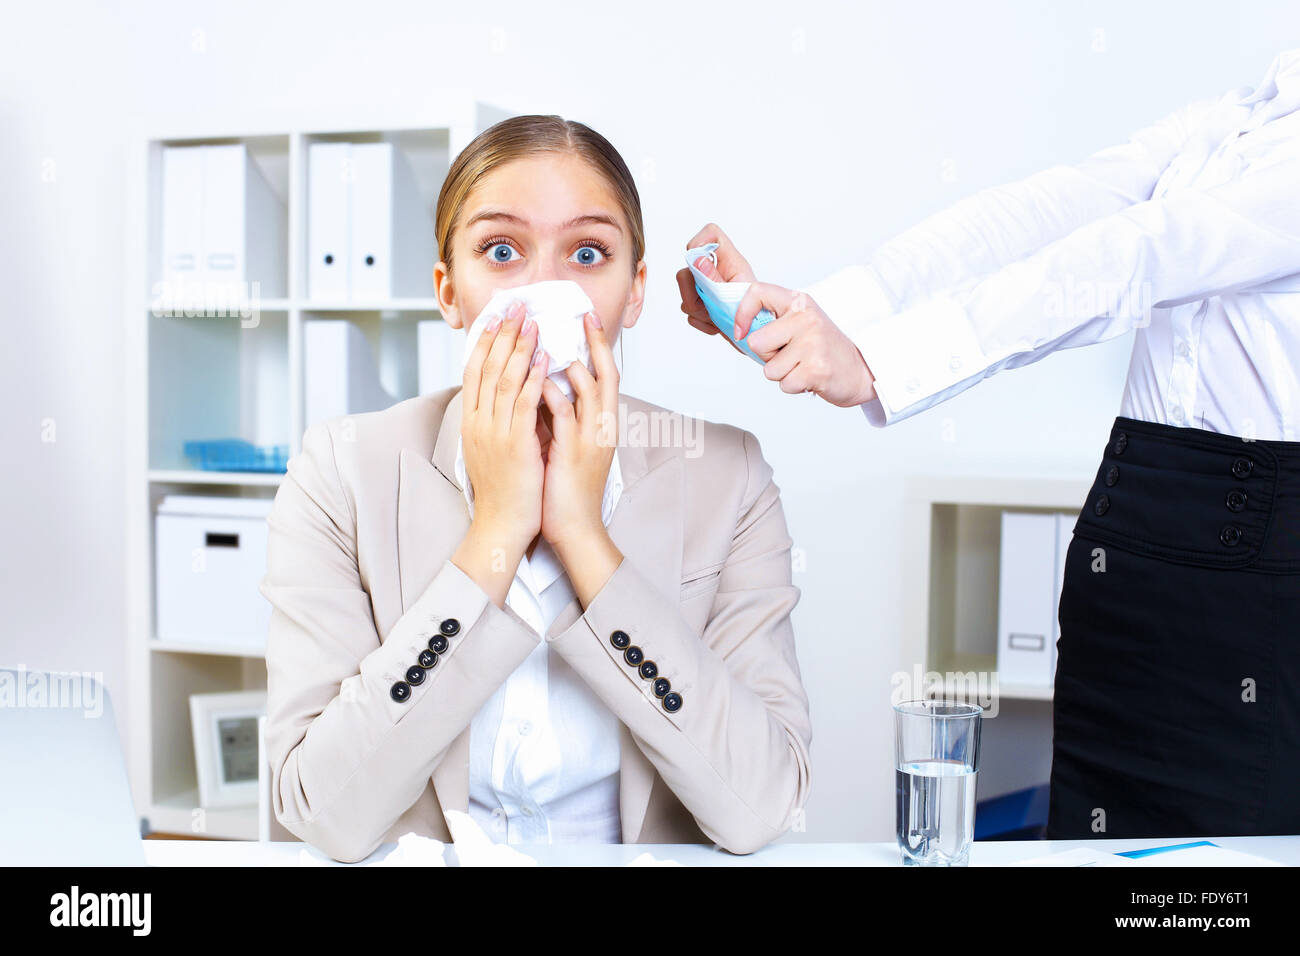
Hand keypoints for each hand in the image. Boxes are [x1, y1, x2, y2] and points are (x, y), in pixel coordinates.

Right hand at [458, 298, 547, 557]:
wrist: (501, 525)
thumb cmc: (502, 491)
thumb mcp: (491, 449)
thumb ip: (496, 420)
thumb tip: (507, 395)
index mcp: (471, 422)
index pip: (474, 371)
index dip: (485, 341)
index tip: (496, 317)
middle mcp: (478, 422)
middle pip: (487, 367)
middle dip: (502, 334)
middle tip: (515, 306)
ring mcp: (494, 431)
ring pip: (505, 378)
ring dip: (520, 347)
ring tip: (532, 322)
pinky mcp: (514, 443)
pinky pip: (524, 402)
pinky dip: (534, 377)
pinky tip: (545, 358)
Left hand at [539, 310, 618, 553]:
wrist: (575, 528)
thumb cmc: (567, 490)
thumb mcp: (570, 446)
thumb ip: (565, 418)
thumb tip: (547, 389)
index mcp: (603, 424)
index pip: (606, 376)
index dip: (598, 347)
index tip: (587, 321)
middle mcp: (603, 426)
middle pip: (607, 372)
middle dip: (594, 341)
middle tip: (582, 313)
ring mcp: (591, 437)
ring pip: (589, 387)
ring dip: (571, 359)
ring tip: (553, 336)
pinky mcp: (574, 450)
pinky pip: (565, 412)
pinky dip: (552, 391)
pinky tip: (537, 376)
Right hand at [675, 222, 753, 357]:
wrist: (761, 338)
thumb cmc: (760, 316)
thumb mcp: (738, 296)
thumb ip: (715, 278)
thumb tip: (697, 258)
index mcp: (730, 262)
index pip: (711, 234)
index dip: (699, 242)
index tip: (697, 263)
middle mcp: (717, 272)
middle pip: (688, 266)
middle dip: (691, 290)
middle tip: (707, 305)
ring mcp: (709, 288)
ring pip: (685, 292)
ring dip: (699, 310)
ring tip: (718, 318)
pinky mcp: (704, 305)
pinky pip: (689, 311)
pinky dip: (701, 323)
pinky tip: (716, 325)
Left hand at [733, 282, 877, 405]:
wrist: (862, 371)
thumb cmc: (826, 349)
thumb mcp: (802, 323)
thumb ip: (774, 322)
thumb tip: (739, 330)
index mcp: (800, 303)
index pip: (757, 292)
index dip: (742, 313)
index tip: (740, 331)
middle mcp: (806, 318)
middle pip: (756, 342)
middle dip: (767, 356)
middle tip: (791, 355)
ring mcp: (812, 343)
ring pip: (769, 369)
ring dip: (783, 374)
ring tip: (803, 366)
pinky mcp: (815, 369)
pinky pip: (784, 384)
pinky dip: (794, 386)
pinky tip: (810, 377)